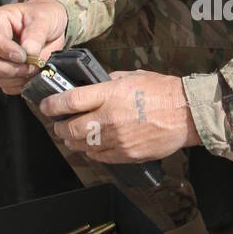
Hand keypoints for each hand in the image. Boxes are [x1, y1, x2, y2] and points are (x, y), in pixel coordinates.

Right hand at [0, 0, 67, 94]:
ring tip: (33, 69)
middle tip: (28, 67)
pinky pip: (6, 86)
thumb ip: (36, 34)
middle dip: (7, 69)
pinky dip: (20, 85)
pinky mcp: (6, 73)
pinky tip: (30, 76)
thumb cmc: (45, 16)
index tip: (23, 56)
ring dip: (16, 78)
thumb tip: (29, 52)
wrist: (54, 26)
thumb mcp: (44, 18)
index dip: (5, 50)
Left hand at [40, 70, 201, 162]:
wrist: (186, 113)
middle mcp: (110, 118)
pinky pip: (100, 156)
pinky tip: (91, 146)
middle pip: (71, 128)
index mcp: (110, 94)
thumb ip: (108, 81)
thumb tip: (92, 85)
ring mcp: (118, 139)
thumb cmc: (162, 91)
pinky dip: (92, 151)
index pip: (70, 101)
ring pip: (83, 145)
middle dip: (58, 127)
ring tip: (71, 136)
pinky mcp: (127, 154)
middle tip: (57, 124)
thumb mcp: (132, 76)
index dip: (52, 105)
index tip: (46, 106)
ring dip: (73, 140)